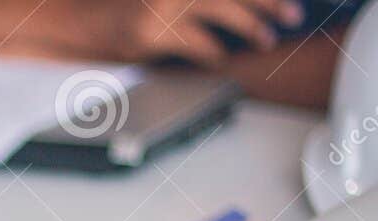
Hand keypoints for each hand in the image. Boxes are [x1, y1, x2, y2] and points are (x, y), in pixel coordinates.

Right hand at [69, 0, 304, 66]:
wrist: (84, 20)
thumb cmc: (132, 8)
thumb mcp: (168, 1)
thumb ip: (201, 3)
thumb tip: (244, 9)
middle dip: (267, 1)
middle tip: (293, 14)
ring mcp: (165, 4)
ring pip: (222, 9)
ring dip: (250, 27)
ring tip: (266, 39)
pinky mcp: (153, 31)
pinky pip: (196, 44)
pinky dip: (213, 53)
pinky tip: (222, 58)